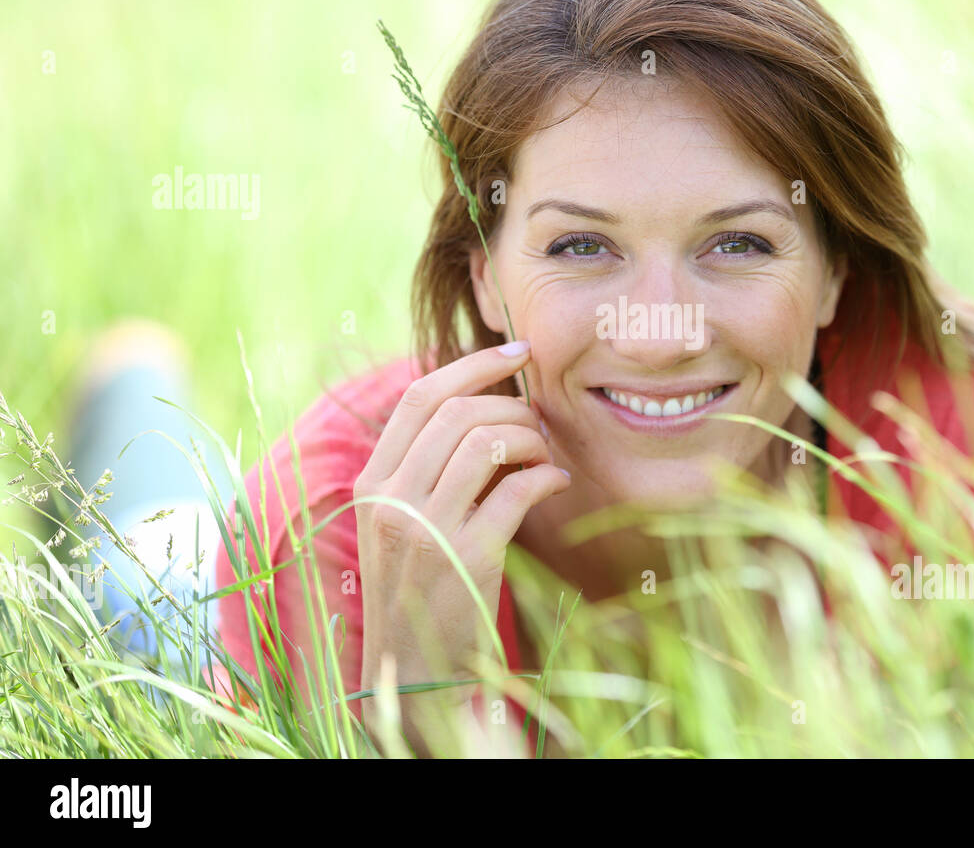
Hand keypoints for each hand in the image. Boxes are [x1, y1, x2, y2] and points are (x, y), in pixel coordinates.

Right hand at [353, 340, 568, 753]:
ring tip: (545, 453)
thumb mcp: (399, 521)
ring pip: (488, 442)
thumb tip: (480, 404)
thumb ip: (424, 467)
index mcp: (372, 482)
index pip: (421, 396)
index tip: (516, 351)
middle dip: (512, 404)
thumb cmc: (418, 586)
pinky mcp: (468, 557)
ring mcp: (427, 528)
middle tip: (539, 419)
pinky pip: (518, 489)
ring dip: (531, 438)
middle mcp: (392, 498)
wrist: (411, 668)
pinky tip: (555, 481)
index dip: (473, 364)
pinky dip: (546, 475)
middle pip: (460, 412)